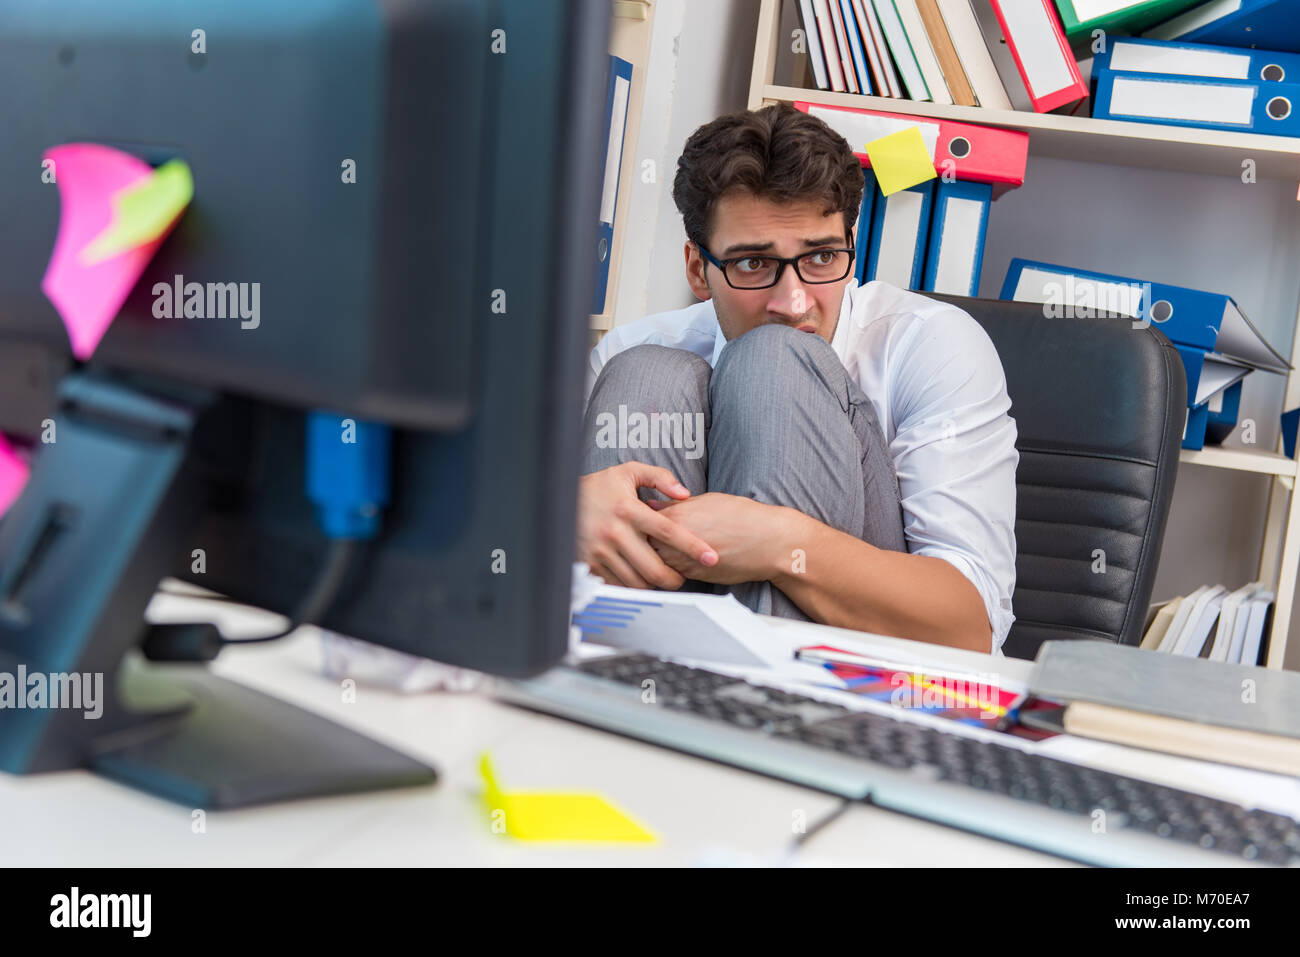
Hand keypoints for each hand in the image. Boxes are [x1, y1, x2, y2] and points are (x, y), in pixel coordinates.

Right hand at [576, 461, 717, 589]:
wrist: (557, 499)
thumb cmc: (599, 487)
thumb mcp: (628, 472)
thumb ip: (659, 478)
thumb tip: (685, 493)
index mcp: (629, 510)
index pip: (669, 532)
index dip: (693, 547)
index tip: (711, 557)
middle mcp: (615, 533)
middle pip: (655, 569)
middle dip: (675, 579)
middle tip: (683, 577)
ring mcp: (601, 552)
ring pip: (638, 582)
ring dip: (655, 585)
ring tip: (662, 578)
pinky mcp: (590, 565)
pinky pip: (618, 586)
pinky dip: (633, 587)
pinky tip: (639, 578)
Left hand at [648, 493, 797, 585]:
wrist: (769, 542)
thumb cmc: (742, 516)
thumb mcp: (707, 500)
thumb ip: (675, 504)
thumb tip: (653, 505)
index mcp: (677, 518)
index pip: (641, 520)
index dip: (637, 519)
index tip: (636, 517)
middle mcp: (676, 543)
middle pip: (642, 544)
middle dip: (640, 539)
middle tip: (639, 535)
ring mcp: (684, 563)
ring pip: (655, 561)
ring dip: (653, 555)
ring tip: (657, 546)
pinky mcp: (694, 577)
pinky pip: (672, 572)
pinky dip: (669, 566)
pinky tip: (676, 558)